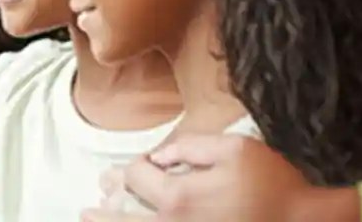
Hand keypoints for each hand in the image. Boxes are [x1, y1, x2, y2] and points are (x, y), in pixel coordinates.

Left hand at [84, 135, 328, 221]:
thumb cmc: (275, 186)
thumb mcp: (234, 149)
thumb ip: (190, 147)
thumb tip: (160, 157)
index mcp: (179, 197)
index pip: (135, 178)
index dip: (134, 168)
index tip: (142, 167)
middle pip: (125, 221)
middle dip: (102, 214)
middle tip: (86, 212)